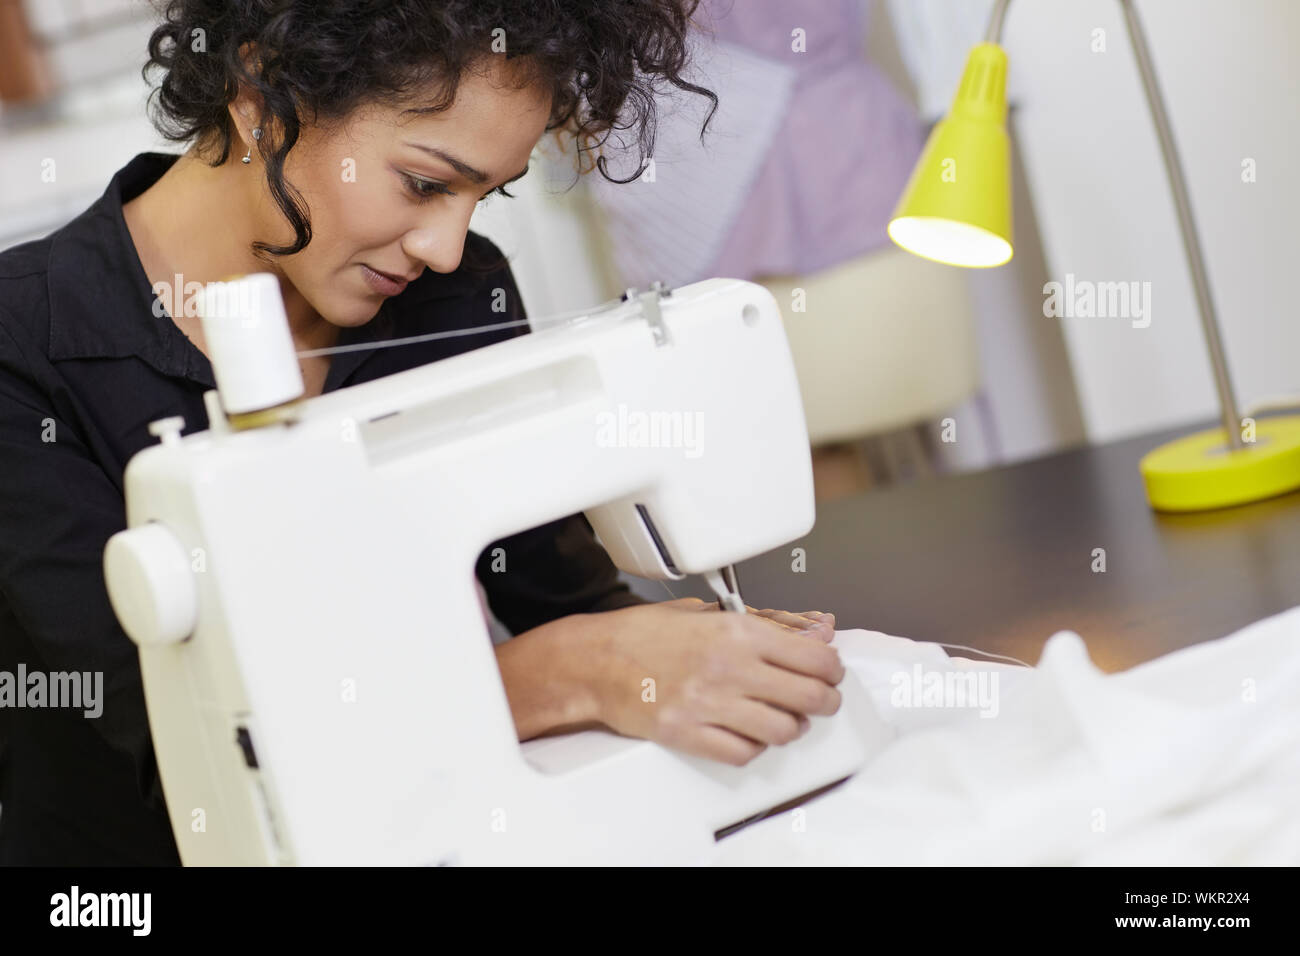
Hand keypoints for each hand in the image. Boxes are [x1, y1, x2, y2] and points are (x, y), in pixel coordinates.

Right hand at [582, 598, 845, 765]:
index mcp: (737, 633)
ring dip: (792, 728)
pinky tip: (750, 735)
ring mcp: (710, 705)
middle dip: (825, 701)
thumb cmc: (644, 634)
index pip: (814, 657)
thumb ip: (761, 625)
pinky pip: (745, 753)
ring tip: (785, 719)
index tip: (830, 672)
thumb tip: (812, 632)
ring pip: (783, 730)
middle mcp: (730, 669)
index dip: (832, 669)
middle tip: (822, 700)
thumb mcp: (706, 614)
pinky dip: (755, 748)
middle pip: (809, 697)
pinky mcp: (690, 734)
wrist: (595, 661)